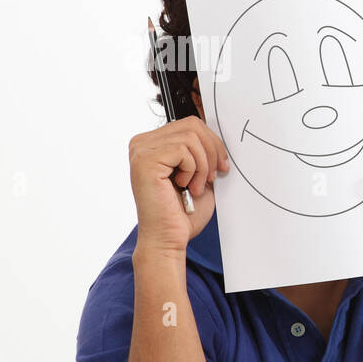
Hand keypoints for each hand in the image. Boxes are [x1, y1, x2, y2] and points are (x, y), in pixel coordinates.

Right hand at [128, 117, 229, 253]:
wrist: (169, 238)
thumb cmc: (183, 213)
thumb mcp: (199, 174)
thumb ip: (202, 152)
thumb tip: (218, 135)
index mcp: (154, 144)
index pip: (190, 124)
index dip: (213, 143)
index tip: (221, 166)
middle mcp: (142, 143)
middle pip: (192, 125)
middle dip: (212, 151)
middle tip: (212, 177)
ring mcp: (141, 150)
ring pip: (190, 137)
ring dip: (202, 165)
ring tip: (196, 186)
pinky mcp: (145, 160)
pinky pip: (183, 149)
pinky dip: (193, 169)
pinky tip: (185, 186)